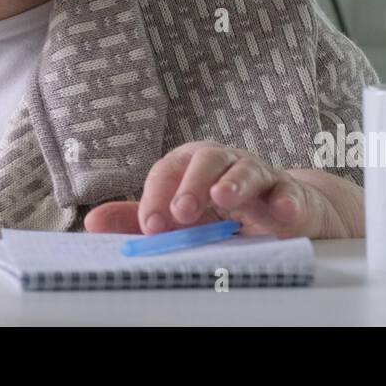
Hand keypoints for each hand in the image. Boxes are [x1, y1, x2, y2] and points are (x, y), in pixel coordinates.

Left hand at [83, 140, 362, 238]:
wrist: (283, 212)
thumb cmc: (224, 211)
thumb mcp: (181, 216)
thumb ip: (139, 218)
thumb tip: (92, 222)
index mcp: (193, 167)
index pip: (168, 170)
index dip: (156, 195)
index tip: (150, 226)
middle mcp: (225, 165)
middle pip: (206, 159)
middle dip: (192, 183)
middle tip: (182, 211)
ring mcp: (261, 178)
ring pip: (248, 170)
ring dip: (235, 182)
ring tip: (224, 199)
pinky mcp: (292, 197)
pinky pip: (290, 194)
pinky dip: (286, 200)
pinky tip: (280, 211)